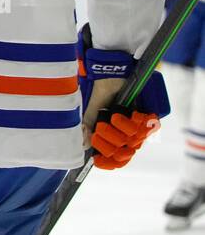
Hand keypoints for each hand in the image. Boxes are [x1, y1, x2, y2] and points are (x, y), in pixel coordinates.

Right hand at [78, 39, 169, 169]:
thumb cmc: (99, 89)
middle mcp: (127, 133)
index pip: (114, 159)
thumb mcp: (90, 110)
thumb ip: (87, 127)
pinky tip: (126, 114)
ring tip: (114, 115)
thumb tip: (84, 146)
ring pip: (133, 142)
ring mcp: (139, 125)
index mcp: (112, 134)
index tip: (97, 158)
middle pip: (122, 154)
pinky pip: (144, 130)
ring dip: (120, 130)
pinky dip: (133, 123)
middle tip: (101, 127)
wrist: (110, 71)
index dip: (107, 163)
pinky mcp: (149, 116)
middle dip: (109, 142)